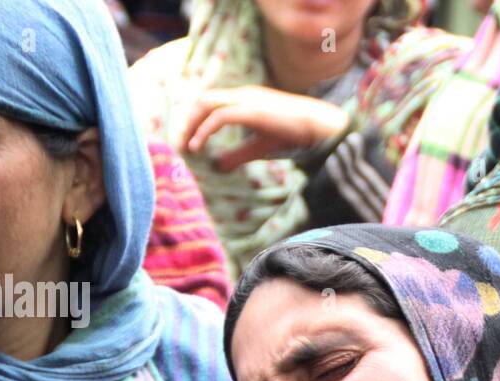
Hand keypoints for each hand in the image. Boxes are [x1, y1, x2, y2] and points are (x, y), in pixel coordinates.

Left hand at [180, 86, 349, 172]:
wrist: (319, 125)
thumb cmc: (295, 134)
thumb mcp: (260, 146)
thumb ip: (239, 155)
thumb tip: (218, 167)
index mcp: (245, 99)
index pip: (210, 102)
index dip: (194, 120)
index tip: (187, 141)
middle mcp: (242, 94)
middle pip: (202, 100)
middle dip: (186, 122)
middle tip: (180, 145)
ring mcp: (245, 99)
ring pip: (205, 105)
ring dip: (190, 125)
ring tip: (186, 146)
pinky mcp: (250, 110)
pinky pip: (218, 117)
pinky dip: (204, 131)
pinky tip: (199, 147)